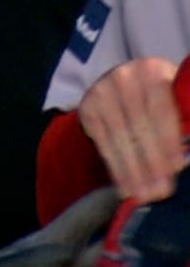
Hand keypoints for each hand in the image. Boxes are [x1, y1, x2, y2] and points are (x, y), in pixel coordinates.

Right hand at [77, 58, 185, 201]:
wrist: (122, 86)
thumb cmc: (160, 98)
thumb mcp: (176, 98)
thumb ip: (185, 118)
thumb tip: (187, 154)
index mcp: (153, 71)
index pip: (161, 111)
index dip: (169, 141)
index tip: (176, 169)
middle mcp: (123, 77)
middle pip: (139, 127)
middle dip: (152, 163)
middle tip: (161, 192)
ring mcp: (101, 92)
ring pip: (120, 138)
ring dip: (133, 171)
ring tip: (144, 196)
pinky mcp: (87, 109)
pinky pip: (103, 144)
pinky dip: (115, 168)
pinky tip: (125, 187)